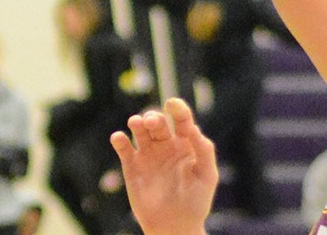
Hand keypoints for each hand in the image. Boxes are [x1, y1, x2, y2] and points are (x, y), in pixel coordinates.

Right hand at [109, 97, 216, 234]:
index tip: (173, 104)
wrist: (174, 226)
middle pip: (158, 123)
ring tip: (137, 123)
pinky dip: (119, 140)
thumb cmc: (195, 202)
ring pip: (139, 131)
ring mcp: (148, 154)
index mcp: (185, 144)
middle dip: (154, 118)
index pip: (181, 120)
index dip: (178, 109)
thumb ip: (204, 151)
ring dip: (137, 122)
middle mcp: (165, 145)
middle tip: (153, 122)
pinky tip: (119, 138)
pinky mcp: (132, 166)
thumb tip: (193, 128)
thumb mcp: (207, 176)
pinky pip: (124, 148)